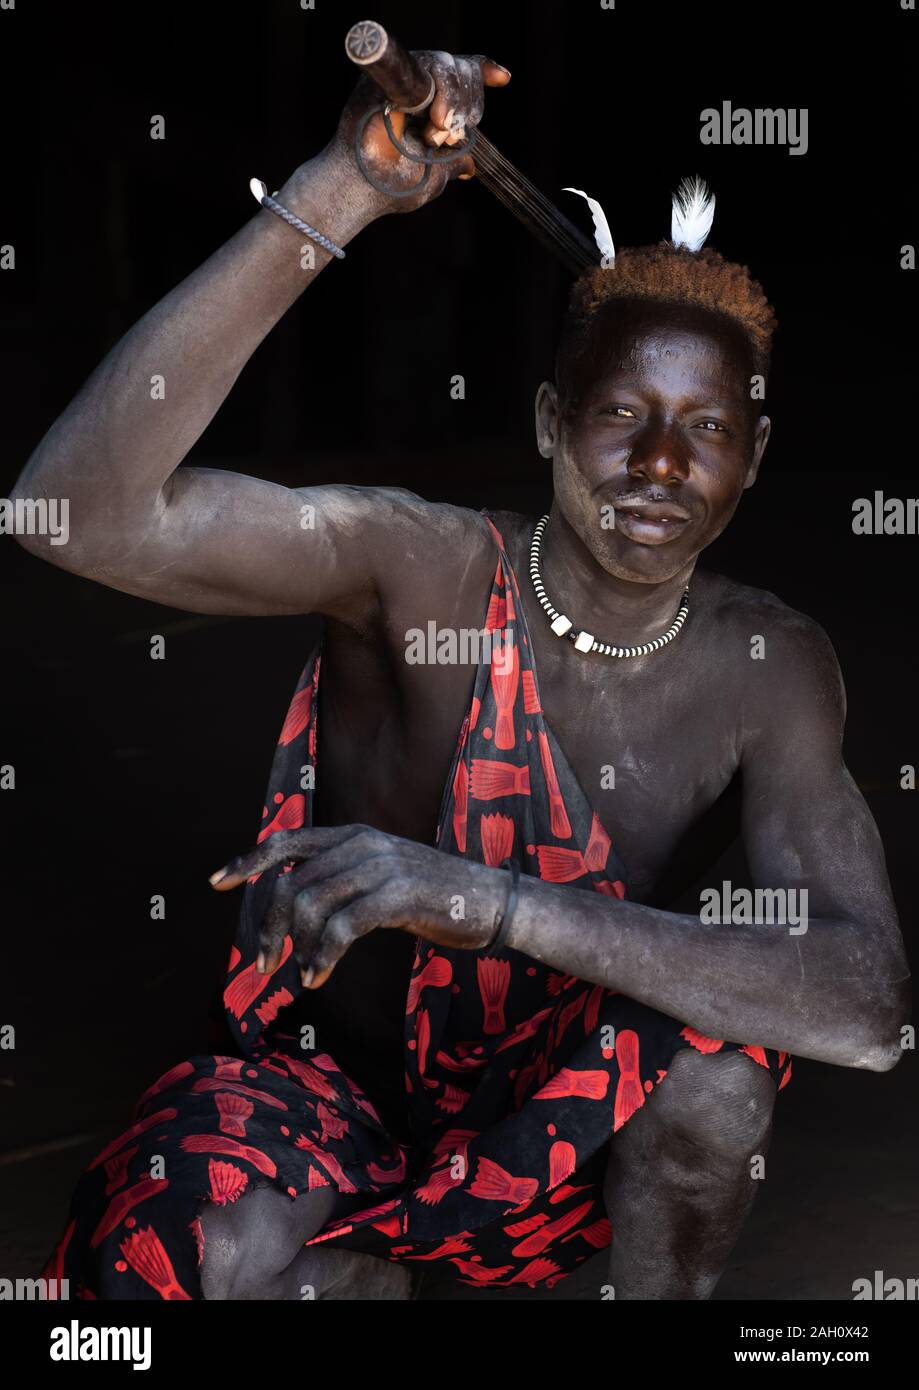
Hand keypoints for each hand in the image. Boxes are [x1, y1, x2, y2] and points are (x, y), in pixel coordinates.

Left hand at [209, 824, 507, 987]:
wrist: (493, 901)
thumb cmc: (436, 896)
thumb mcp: (383, 876)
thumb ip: (343, 879)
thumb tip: (295, 904)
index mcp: (353, 835)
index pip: (286, 840)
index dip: (248, 861)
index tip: (217, 884)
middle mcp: (362, 843)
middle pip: (290, 881)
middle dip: (268, 926)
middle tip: (264, 963)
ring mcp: (380, 866)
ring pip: (310, 903)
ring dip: (295, 947)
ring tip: (299, 974)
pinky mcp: (398, 895)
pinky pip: (342, 927)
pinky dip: (322, 956)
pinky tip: (319, 977)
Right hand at [329, 50, 510, 214]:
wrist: (363, 189)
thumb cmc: (392, 187)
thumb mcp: (435, 176)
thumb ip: (454, 163)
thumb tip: (472, 166)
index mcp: (430, 110)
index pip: (461, 79)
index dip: (481, 73)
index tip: (503, 78)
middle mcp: (417, 92)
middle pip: (458, 68)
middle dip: (466, 102)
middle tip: (450, 135)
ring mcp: (401, 82)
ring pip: (444, 63)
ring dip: (453, 100)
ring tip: (437, 133)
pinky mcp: (385, 76)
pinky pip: (424, 64)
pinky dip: (438, 88)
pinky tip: (435, 118)